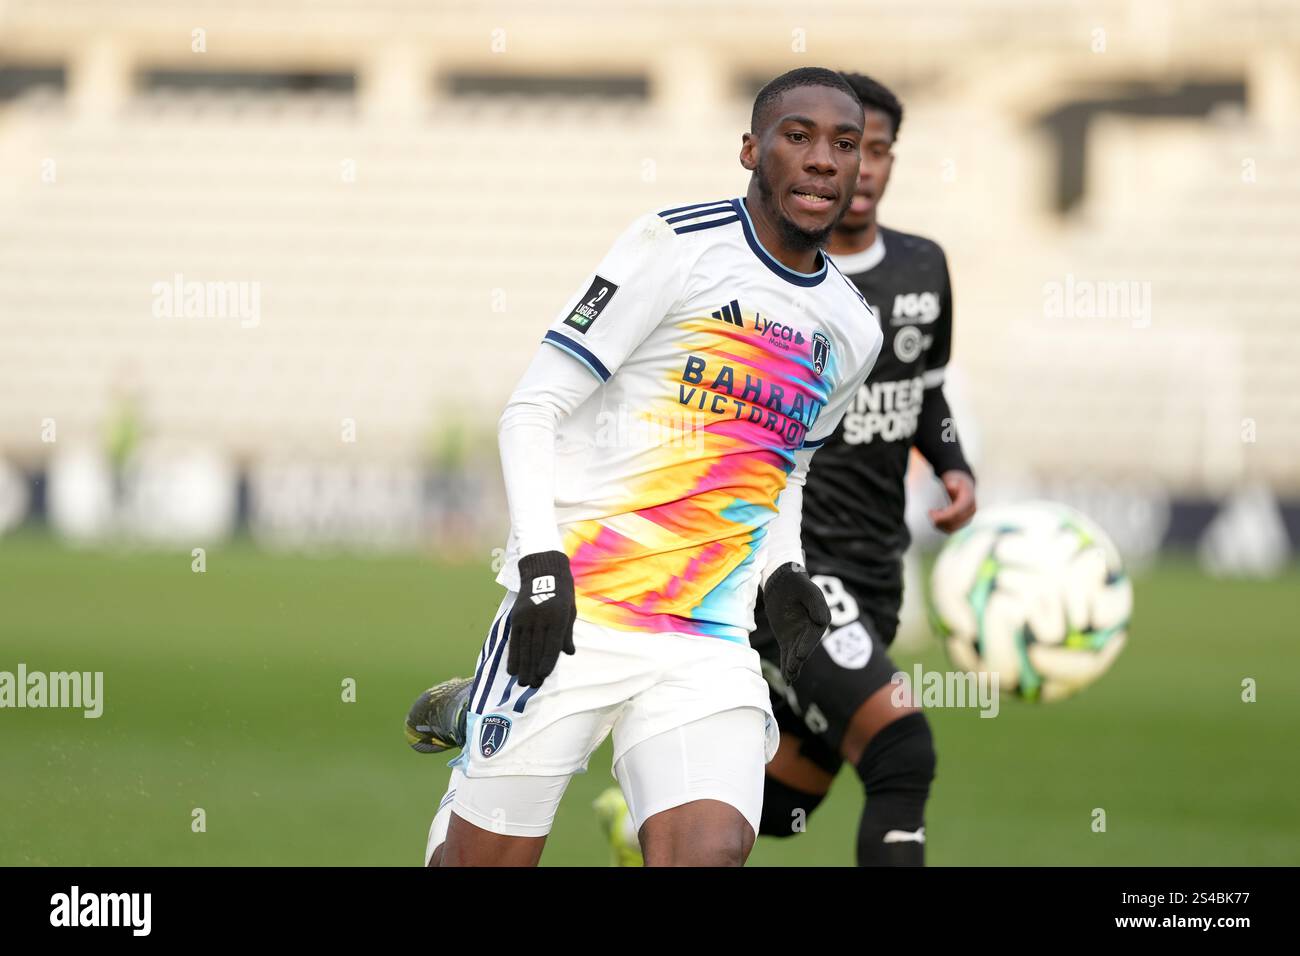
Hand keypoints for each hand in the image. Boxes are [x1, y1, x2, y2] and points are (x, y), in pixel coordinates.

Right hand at [508, 551, 576, 687]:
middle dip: (534, 668)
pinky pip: (514, 640)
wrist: (543, 570)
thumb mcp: (570, 610)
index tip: (543, 676)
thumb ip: (567, 633)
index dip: (547, 661)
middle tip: (532, 685)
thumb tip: (569, 653)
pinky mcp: (516, 617)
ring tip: (522, 682)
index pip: (551, 644)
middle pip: (536, 648)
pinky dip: (513, 655)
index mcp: (558, 616)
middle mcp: (541, 617)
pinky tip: (511, 669)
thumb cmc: (562, 592)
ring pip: (523, 646)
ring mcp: (526, 617)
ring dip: (522, 666)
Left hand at [762, 562, 830, 682]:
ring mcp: (799, 637)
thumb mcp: (807, 589)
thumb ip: (815, 602)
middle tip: (792, 669)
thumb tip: (821, 621)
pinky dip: (786, 667)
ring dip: (793, 666)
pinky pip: (787, 655)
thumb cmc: (797, 583)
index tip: (799, 655)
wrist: (782, 583)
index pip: (813, 634)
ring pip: (796, 654)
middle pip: (805, 647)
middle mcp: (811, 631)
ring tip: (789, 677)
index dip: (806, 645)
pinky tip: (787, 680)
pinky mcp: (787, 640)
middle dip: (798, 659)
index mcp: (820, 618)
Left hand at [928, 470, 975, 532]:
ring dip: (939, 525)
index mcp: (969, 500)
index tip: (930, 513)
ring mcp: (968, 518)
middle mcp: (971, 511)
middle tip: (929, 514)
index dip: (942, 516)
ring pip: (952, 528)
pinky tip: (935, 519)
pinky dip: (941, 527)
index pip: (955, 512)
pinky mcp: (963, 523)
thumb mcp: (954, 479)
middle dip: (939, 521)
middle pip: (953, 522)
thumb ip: (952, 483)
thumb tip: (950, 487)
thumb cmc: (956, 482)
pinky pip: (951, 530)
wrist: (964, 487)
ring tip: (932, 515)